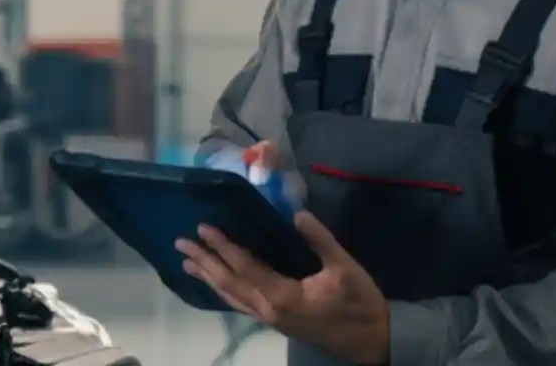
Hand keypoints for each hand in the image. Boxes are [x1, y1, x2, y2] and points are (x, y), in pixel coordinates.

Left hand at [175, 210, 389, 364]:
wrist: (374, 341)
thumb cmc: (360, 304)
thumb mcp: (345, 268)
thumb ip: (320, 240)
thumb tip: (296, 213)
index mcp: (282, 296)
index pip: (244, 266)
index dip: (223, 246)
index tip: (203, 228)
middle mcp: (269, 309)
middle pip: (228, 283)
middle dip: (204, 262)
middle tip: (180, 243)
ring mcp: (270, 319)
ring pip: (231, 296)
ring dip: (209, 277)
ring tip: (187, 262)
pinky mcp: (276, 321)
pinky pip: (241, 304)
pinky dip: (224, 290)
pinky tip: (216, 283)